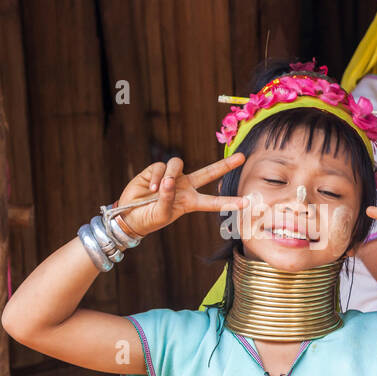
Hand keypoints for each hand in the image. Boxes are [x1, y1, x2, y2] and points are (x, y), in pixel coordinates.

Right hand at [114, 154, 248, 237]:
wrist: (129, 215)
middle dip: (225, 165)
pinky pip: (161, 167)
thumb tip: (168, 180)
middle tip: (242, 157)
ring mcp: (171, 177)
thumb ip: (167, 198)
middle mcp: (184, 186)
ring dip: (170, 174)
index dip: (229, 202)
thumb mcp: (162, 214)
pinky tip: (150, 188)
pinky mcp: (156, 170)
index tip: (247, 202)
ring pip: (178, 164)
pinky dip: (156, 177)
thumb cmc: (149, 218)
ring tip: (159, 188)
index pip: (213, 201)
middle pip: (208, 173)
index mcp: (190, 202)